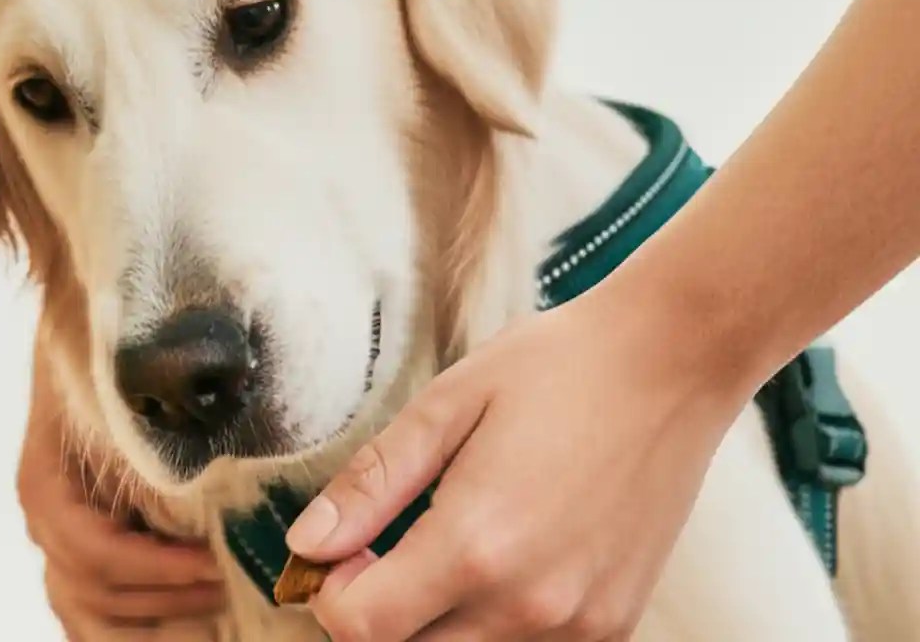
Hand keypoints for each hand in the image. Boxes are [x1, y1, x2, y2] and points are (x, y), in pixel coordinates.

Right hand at [18, 346, 225, 638]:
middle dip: (168, 594)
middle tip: (232, 581)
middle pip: (96, 589)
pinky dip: (135, 620)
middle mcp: (44, 522)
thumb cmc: (103, 360)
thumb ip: (143, 446)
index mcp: (44, 488)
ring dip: (159, 612)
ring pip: (95, 607)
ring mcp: (56, 540)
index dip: (155, 567)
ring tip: (219, 600)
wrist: (80, 333)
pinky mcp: (76, 547)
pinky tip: (181, 616)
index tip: (212, 561)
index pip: (95, 552)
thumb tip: (190, 490)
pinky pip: (93, 608)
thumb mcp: (119, 393)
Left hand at [285, 288, 752, 640]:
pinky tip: (504, 562)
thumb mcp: (445, 406)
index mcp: (476, 544)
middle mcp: (530, 603)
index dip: (333, 594)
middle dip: (378, 615)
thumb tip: (306, 545)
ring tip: (446, 550)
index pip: (362, 630)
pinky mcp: (613, 625)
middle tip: (384, 552)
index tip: (346, 550)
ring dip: (435, 623)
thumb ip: (371, 484)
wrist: (671, 363)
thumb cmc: (556, 369)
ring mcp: (580, 624)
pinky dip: (495, 624)